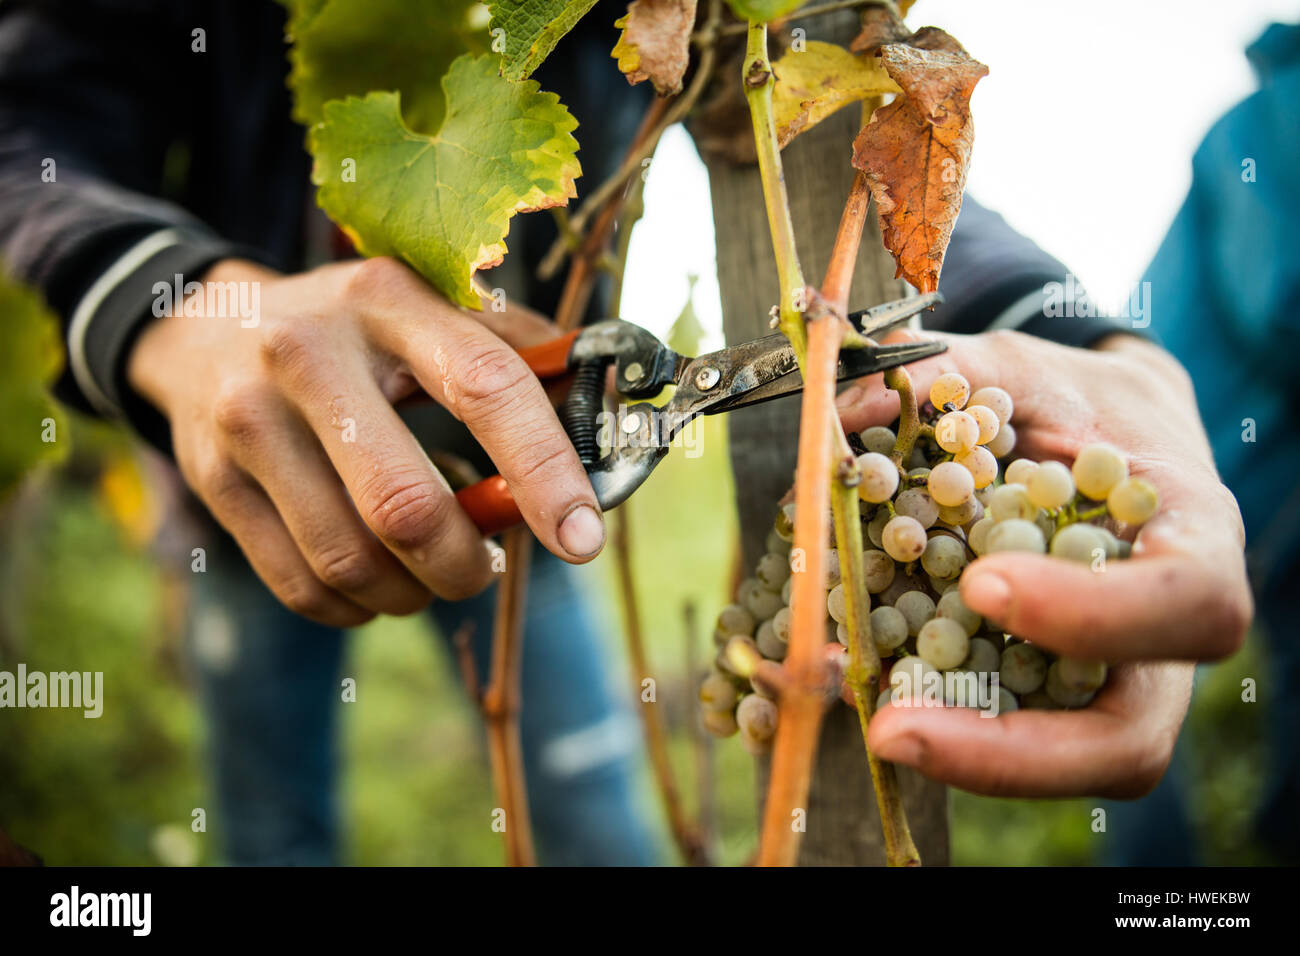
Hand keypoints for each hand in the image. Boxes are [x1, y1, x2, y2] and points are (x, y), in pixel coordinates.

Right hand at [129, 257, 605, 626]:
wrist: (207, 329)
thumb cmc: (356, 331)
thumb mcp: (431, 312)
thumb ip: (523, 358)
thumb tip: (611, 429)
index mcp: (388, 300)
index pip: (486, 389)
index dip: (545, 473)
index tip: (582, 540)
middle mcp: (308, 355)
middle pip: (404, 505)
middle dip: (464, 564)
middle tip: (483, 568)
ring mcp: (249, 419)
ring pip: (350, 560)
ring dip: (413, 594)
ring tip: (432, 575)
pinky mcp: (213, 480)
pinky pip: (301, 586)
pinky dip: (359, 607)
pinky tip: (379, 583)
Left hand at [835, 328, 1251, 796]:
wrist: (1095, 440)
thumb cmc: (1073, 405)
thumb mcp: (1023, 369)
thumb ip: (944, 377)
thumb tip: (838, 413)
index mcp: (1191, 542)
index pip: (1187, 604)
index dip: (1092, 614)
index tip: (984, 585)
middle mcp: (1163, 639)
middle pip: (1130, 738)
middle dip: (1010, 750)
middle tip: (893, 727)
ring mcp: (1109, 682)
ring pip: (1064, 761)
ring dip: (960, 754)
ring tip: (867, 723)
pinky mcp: (1050, 699)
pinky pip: (1003, 731)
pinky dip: (931, 719)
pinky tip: (858, 687)